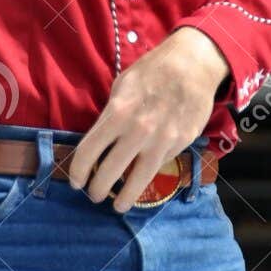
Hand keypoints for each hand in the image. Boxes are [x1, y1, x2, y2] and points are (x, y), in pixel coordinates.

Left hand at [68, 26, 228, 211]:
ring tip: (118, 205)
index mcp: (117, 113)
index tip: (76, 181)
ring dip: (125, 198)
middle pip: (109, 172)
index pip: (88, 152)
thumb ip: (112, 113)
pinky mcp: (180, 144)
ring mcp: (161, 140)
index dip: (78, 172)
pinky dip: (149, 175)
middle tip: (94, 195)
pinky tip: (143, 178)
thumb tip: (103, 137)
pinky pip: (160, 165)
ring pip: (137, 180)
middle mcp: (137, 131)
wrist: (194, 64)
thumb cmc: (153, 70)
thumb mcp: (123, 85)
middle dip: (97, 189)